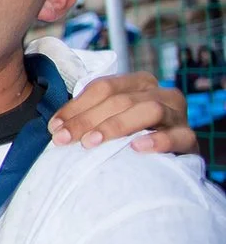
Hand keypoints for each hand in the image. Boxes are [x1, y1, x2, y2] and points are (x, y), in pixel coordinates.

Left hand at [49, 71, 195, 153]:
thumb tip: (55, 126)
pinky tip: (136, 148)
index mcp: (138, 83)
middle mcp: (160, 93)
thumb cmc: (132, 136)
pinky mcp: (189, 138)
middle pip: (120, 99)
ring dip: (116, 126)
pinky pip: (178, 136)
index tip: (54, 126)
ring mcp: (177, 114)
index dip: (76, 106)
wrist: (170, 159)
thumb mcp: (110, 120)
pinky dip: (157, 140)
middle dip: (87, 119)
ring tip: (92, 142)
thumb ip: (89, 116)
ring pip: (149, 110)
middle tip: (64, 139)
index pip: (103, 87)